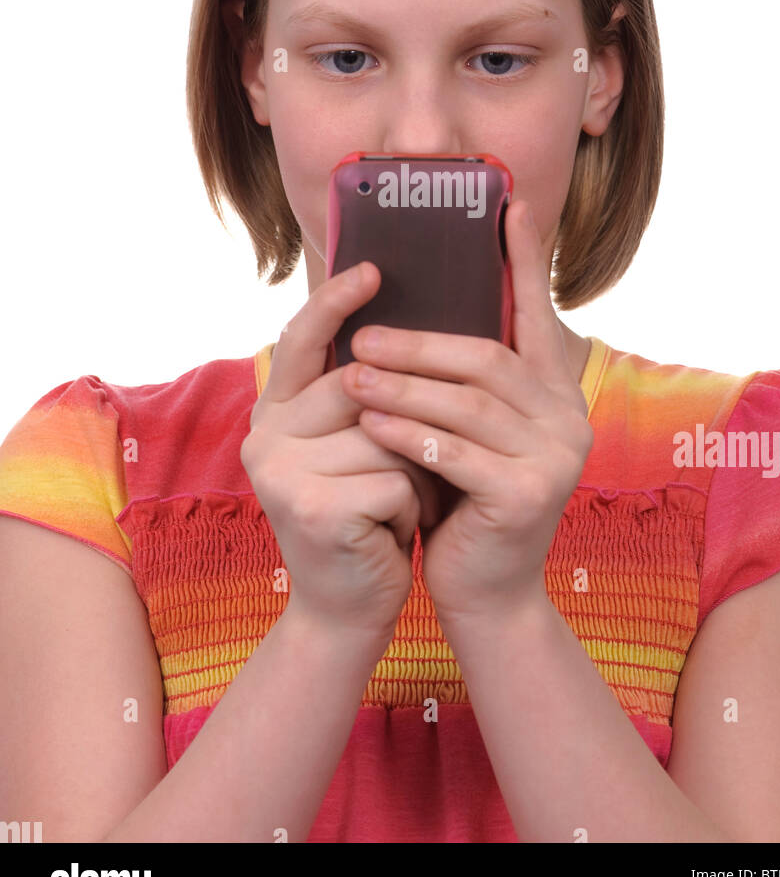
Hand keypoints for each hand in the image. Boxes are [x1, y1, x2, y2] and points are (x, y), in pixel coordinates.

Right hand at [240, 259, 443, 646]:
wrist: (349, 608)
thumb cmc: (368, 515)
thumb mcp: (359, 445)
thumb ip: (365, 391)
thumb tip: (409, 323)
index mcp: (275, 412)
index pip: (302, 338)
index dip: (336, 301)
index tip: (375, 268)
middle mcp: (265, 436)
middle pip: (362, 385)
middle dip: (408, 419)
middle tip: (417, 461)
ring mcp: (282, 473)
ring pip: (386, 432)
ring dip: (416, 467)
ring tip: (405, 500)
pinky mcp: (313, 509)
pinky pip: (395, 477)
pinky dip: (412, 504)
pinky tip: (394, 529)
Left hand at [341, 199, 593, 624]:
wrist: (487, 593)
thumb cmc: (464, 501)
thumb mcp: (468, 431)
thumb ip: (461, 379)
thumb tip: (413, 309)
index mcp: (557, 392)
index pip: (538, 313)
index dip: (524, 259)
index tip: (507, 205)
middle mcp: (568, 417)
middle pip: (487, 358)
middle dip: (420, 341)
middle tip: (363, 334)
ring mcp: (556, 457)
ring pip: (466, 402)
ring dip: (403, 384)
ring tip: (352, 372)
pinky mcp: (527, 495)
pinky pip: (455, 451)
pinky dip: (408, 433)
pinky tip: (370, 422)